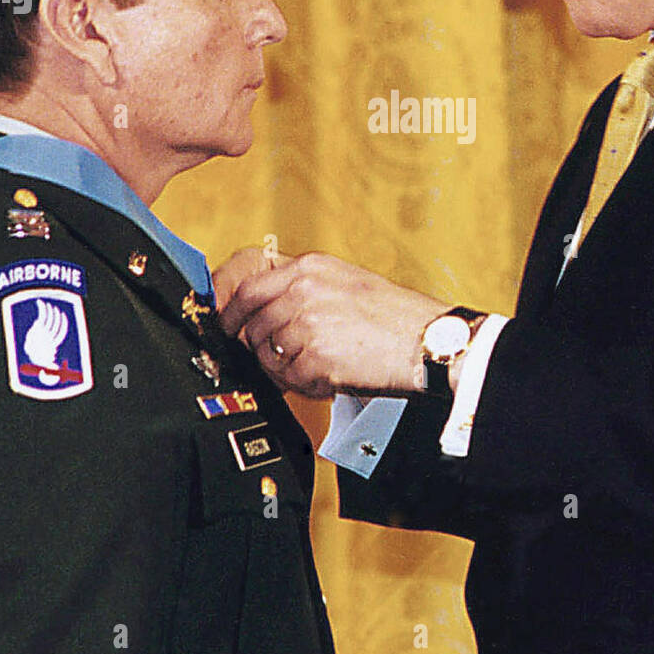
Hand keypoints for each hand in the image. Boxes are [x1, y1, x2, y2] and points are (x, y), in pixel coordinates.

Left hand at [218, 252, 448, 398]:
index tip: (227, 327)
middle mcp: (305, 291)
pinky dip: (307, 385)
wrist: (425, 340)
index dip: (231, 313)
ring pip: (269, 355)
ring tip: (317, 366)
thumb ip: (303, 287)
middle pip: (255, 326)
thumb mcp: (345, 279)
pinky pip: (291, 379)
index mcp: (309, 268)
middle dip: (262, 348)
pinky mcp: (318, 357)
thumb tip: (263, 309)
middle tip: (282, 358)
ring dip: (286, 369)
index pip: (248, 288)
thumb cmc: (392, 314)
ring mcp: (309, 323)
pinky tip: (329, 377)